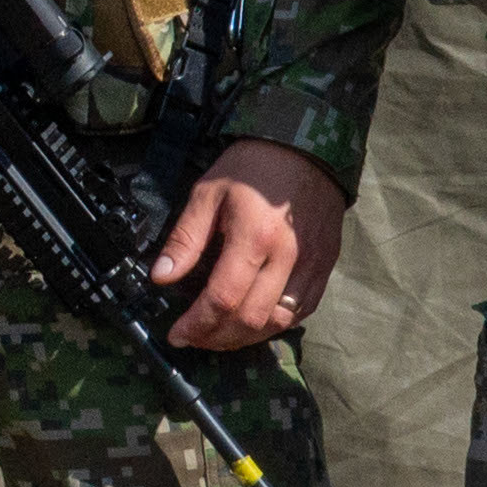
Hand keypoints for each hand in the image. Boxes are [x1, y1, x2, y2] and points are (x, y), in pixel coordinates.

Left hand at [151, 140, 345, 349]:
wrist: (307, 148)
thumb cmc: (252, 168)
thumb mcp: (207, 194)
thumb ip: (185, 239)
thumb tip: (160, 277)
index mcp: (256, 236)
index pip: (223, 298)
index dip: (196, 324)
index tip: (176, 333)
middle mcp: (289, 257)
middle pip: (252, 319)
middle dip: (216, 337)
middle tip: (193, 337)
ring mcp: (313, 265)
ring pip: (280, 323)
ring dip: (245, 338)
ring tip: (218, 335)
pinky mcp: (327, 267)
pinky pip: (302, 311)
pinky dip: (274, 326)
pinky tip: (252, 323)